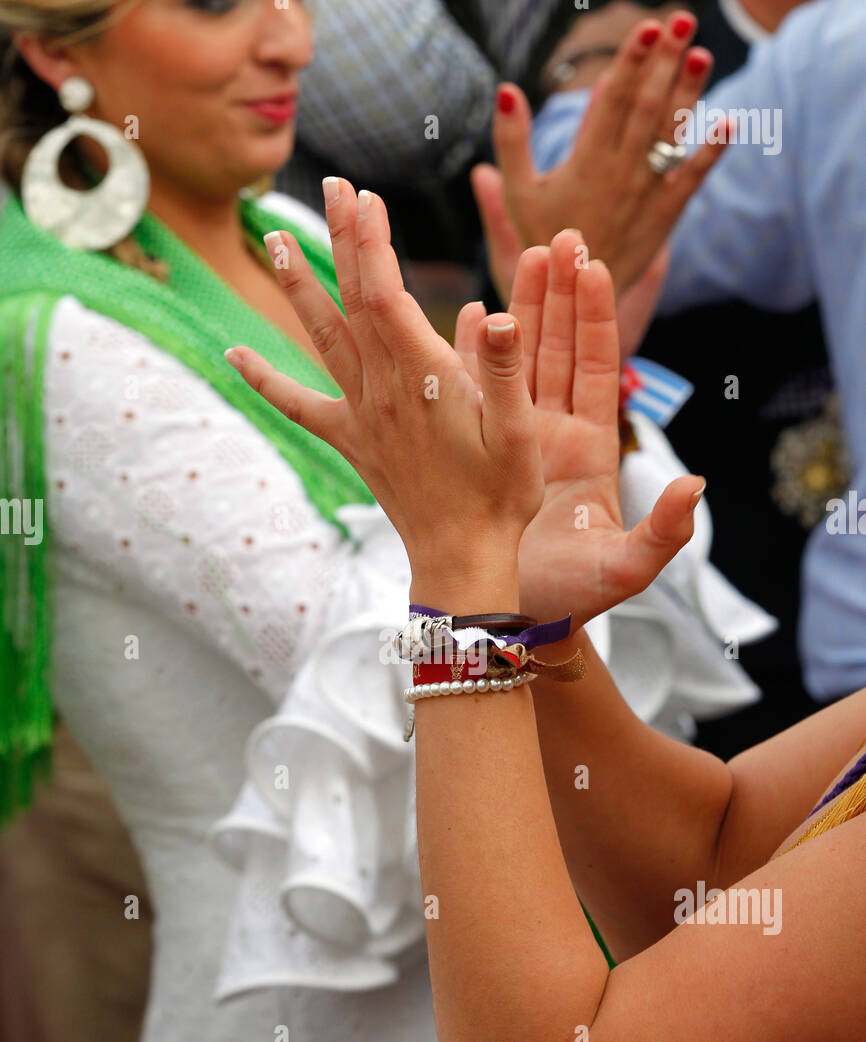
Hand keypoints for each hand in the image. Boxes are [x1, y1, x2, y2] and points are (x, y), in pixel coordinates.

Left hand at [224, 179, 543, 608]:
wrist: (463, 560)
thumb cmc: (502, 498)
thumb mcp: (520, 434)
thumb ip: (503, 371)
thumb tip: (494, 313)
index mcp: (425, 380)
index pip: (386, 296)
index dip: (372, 244)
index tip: (365, 197)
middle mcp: (384, 391)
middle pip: (354, 302)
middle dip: (343, 239)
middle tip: (332, 185)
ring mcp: (362, 416)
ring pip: (325, 339)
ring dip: (300, 286)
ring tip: (277, 238)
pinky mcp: (352, 441)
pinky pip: (300, 407)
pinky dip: (265, 381)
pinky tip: (235, 355)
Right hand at [455, 230, 704, 625]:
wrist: (515, 621)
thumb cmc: (572, 599)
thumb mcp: (625, 568)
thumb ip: (664, 532)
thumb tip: (697, 486)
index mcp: (591, 449)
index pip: (597, 369)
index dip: (597, 318)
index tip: (595, 267)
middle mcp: (553, 433)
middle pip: (560, 349)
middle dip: (562, 294)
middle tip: (562, 238)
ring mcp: (513, 438)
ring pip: (519, 360)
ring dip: (521, 308)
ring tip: (523, 254)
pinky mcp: (477, 450)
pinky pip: (472, 391)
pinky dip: (469, 353)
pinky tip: (464, 315)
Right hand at [472, 9, 727, 298]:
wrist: (573, 299)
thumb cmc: (543, 241)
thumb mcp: (518, 193)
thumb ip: (511, 142)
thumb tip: (506, 90)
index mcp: (585, 164)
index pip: (612, 102)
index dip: (631, 63)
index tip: (646, 30)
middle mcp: (620, 174)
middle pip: (647, 107)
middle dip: (665, 61)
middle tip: (681, 19)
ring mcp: (647, 194)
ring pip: (670, 135)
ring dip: (689, 93)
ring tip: (701, 53)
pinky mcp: (666, 215)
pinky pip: (693, 179)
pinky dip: (712, 152)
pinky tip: (730, 123)